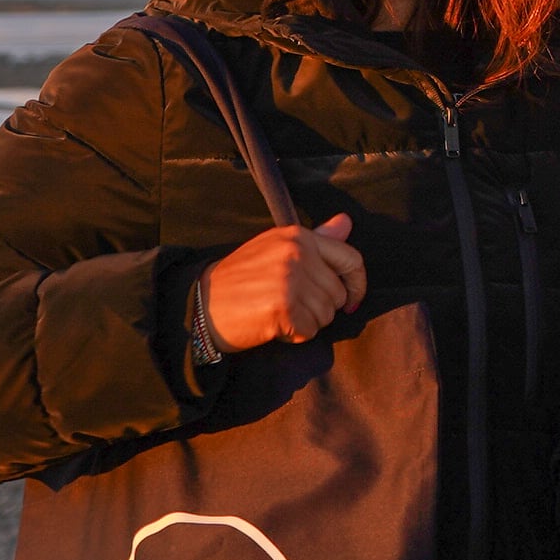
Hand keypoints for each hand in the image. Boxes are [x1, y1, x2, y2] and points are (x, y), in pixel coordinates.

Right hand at [201, 213, 364, 350]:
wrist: (201, 305)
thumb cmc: (240, 280)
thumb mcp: (276, 249)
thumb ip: (316, 240)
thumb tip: (347, 223)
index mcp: (297, 236)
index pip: (350, 259)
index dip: (358, 284)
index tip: (352, 301)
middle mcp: (297, 253)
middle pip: (338, 294)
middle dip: (319, 308)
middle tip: (289, 306)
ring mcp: (290, 280)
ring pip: (326, 315)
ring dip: (306, 323)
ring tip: (277, 313)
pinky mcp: (284, 308)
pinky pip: (309, 331)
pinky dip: (293, 336)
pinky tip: (272, 325)